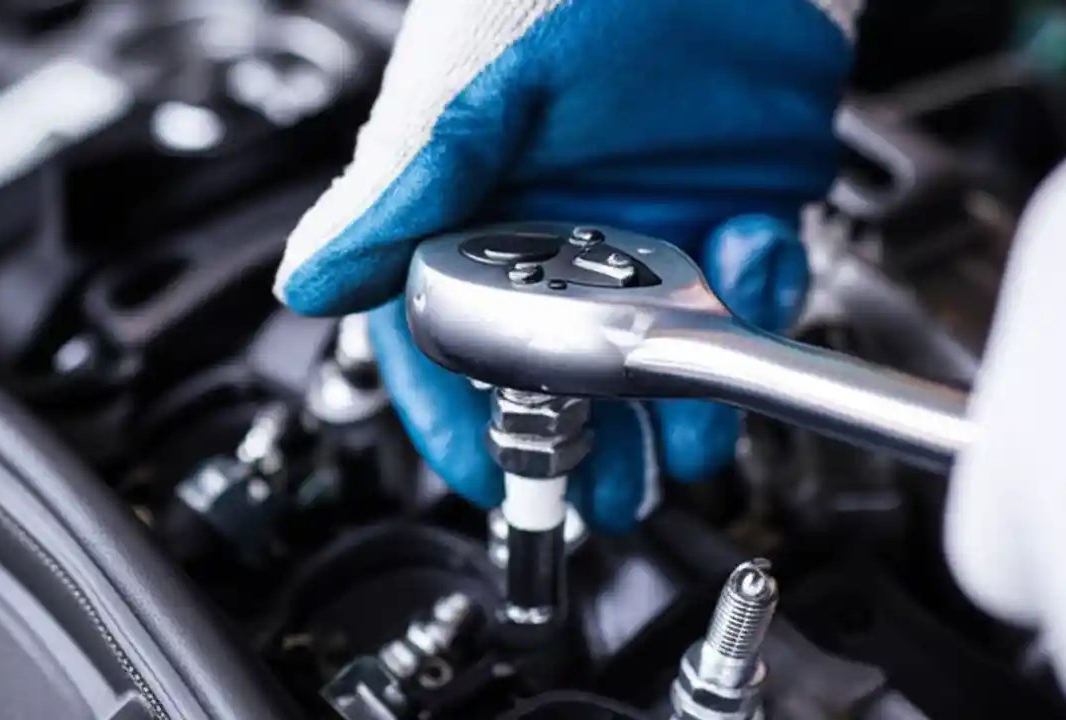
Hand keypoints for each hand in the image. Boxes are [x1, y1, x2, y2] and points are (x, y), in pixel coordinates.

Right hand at [274, 0, 857, 531]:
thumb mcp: (476, 75)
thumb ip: (407, 182)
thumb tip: (309, 282)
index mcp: (474, 203)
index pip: (443, 333)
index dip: (458, 415)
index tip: (486, 476)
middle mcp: (561, 227)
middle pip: (559, 369)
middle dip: (584, 441)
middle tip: (606, 493)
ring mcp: (651, 225)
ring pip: (657, 351)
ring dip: (676, 403)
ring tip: (687, 437)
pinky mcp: (734, 210)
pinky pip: (746, 288)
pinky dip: (756, 296)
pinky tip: (749, 258)